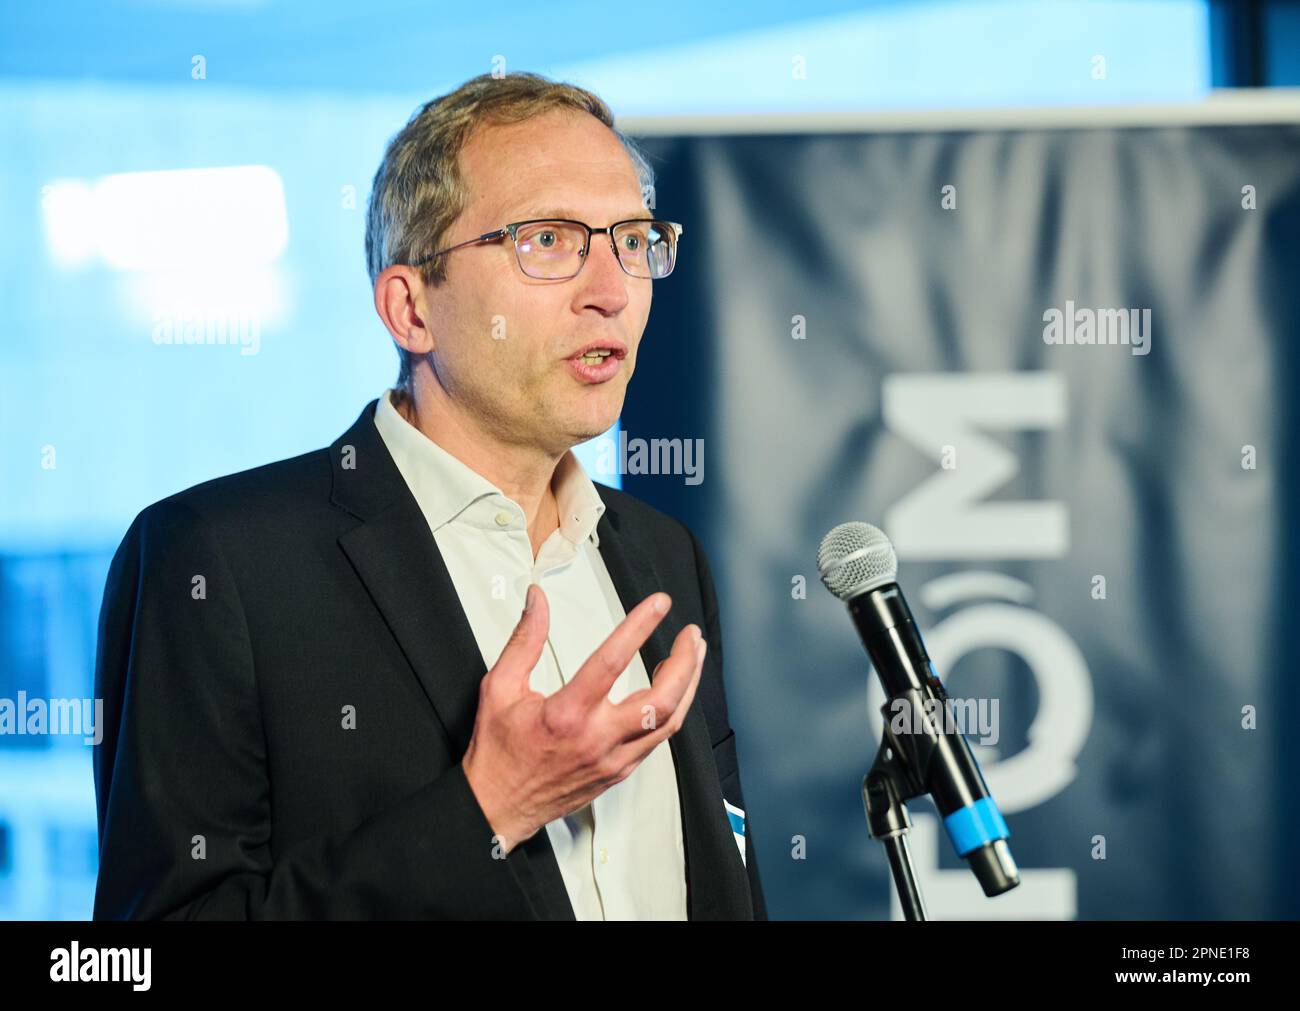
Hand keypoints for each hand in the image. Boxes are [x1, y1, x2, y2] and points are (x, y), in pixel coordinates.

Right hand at [461, 583, 705, 853]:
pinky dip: (671, 710)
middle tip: (691, 636)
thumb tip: (538, 601)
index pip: (612, 662)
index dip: (639, 627)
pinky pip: (657, 739)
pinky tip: (674, 691)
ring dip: (687, 686)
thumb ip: (524, 640)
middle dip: (685, 663)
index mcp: (566, 715)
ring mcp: (613, 759)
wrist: (499, 808)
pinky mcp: (619, 772)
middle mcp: (597, 739)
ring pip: (669, 722)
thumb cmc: (498, 752)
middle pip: (661, 700)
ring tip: (692, 656)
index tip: (659, 604)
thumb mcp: (499, 688)